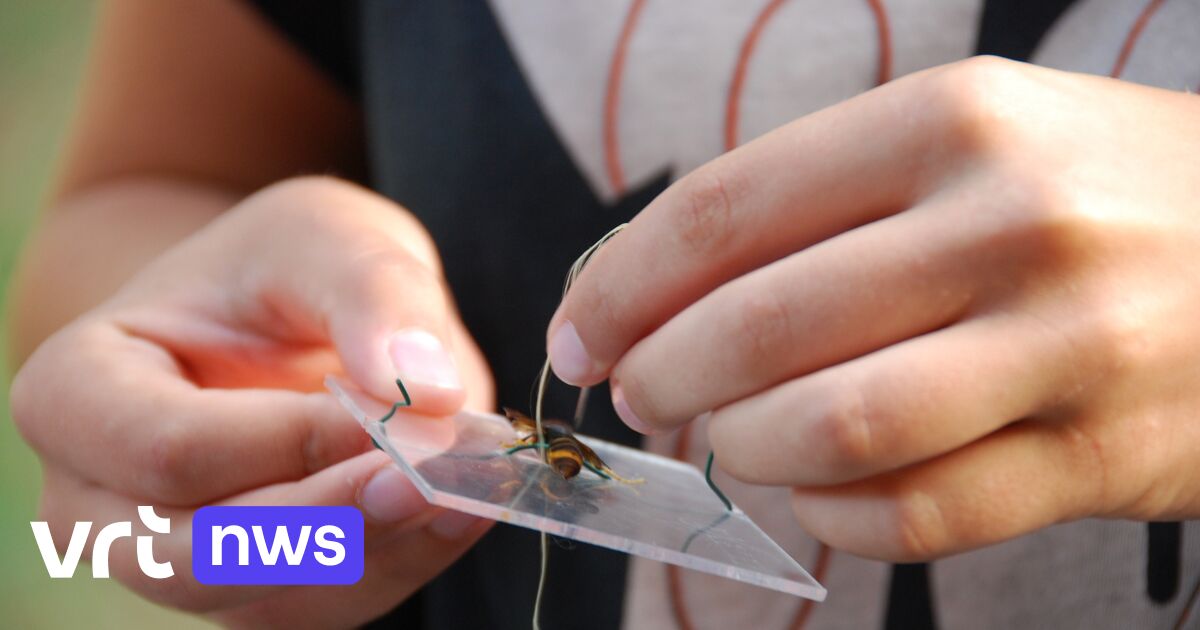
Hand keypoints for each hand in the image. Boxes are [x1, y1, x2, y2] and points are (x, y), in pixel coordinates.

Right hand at [11, 176, 494, 625]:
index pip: (172, 450)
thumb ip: (373, 294)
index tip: (395, 414)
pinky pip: (321, 609)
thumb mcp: (327, 236)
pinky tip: (458, 509)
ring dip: (378, 552)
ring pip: (267, 599)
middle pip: (202, 554)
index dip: (291, 443)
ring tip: (463, 488)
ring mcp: (171, 558)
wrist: (277, 310)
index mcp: (77, 391)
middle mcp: (98, 498)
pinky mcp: (250, 591)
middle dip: (333, 522)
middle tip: (436, 477)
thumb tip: (427, 387)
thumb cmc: (279, 266)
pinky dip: (398, 566)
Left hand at [546, 57, 1199, 561]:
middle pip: (756, 327)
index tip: (582, 333)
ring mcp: (1066, 346)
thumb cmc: (1090, 192)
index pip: (723, 212)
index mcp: (951, 121)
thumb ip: (818, 208)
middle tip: (641, 395)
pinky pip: (917, 513)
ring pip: (829, 429)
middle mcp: (1009, 224)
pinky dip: (835, 517)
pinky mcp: (1102, 456)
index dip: (621, 287)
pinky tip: (821, 492)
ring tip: (731, 440)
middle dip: (661, 378)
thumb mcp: (967, 142)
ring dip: (743, 450)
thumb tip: (655, 300)